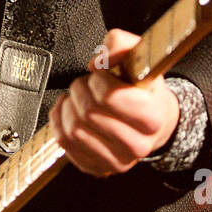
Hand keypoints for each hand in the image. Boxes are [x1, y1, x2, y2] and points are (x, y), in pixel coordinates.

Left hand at [47, 28, 179, 177]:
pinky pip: (62, 141)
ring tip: (81, 98)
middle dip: (82, 90)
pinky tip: (71, 111)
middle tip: (89, 85)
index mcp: (152, 117)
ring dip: (70, 105)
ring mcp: (116, 160)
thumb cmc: (143, 90)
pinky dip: (59, 120)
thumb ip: (121, 45)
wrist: (152, 122)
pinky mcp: (95, 167)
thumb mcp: (140, 58)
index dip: (99, 80)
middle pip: (88, 112)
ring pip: (72, 128)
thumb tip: (99, 60)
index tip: (102, 76)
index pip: (109, 96)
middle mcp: (137, 144)